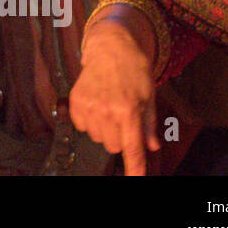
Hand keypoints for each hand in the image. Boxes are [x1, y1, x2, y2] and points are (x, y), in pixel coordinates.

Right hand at [69, 19, 159, 175]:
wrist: (110, 47)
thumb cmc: (133, 70)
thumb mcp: (148, 96)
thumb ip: (148, 124)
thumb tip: (152, 146)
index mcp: (128, 110)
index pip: (132, 149)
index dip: (134, 169)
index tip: (135, 180)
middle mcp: (106, 111)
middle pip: (113, 146)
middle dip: (120, 138)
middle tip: (124, 118)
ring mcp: (88, 107)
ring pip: (98, 138)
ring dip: (105, 130)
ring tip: (109, 107)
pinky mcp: (75, 102)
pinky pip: (83, 127)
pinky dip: (90, 122)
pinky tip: (96, 105)